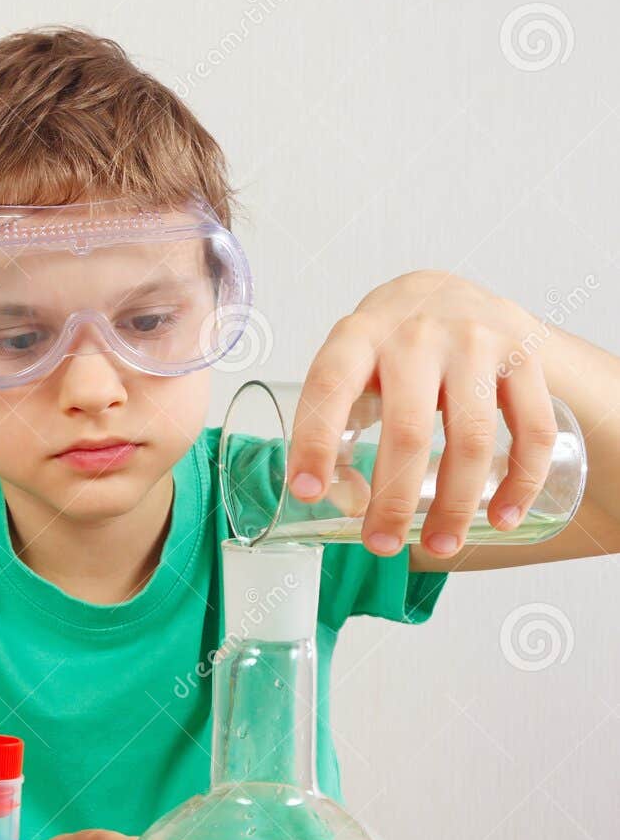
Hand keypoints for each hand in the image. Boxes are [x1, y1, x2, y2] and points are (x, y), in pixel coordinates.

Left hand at [287, 271, 557, 557]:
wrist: (456, 294)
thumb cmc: (392, 346)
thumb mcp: (353, 366)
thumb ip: (339, 424)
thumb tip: (343, 502)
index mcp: (360, 334)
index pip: (330, 386)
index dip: (315, 442)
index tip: (308, 493)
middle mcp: (418, 333)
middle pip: (408, 429)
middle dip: (394, 501)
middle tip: (381, 545)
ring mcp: (477, 340)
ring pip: (472, 439)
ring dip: (456, 505)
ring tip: (441, 545)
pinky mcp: (525, 356)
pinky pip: (531, 430)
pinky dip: (521, 482)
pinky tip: (502, 517)